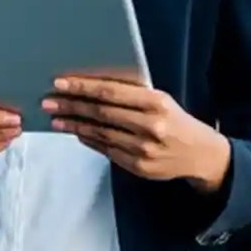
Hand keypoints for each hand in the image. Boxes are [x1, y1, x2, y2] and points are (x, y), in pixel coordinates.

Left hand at [41, 74, 230, 192]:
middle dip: (71, 106)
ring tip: (56, 119)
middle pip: (101, 113)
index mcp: (155, 102)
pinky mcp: (139, 166)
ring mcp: (144, 148)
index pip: (110, 92)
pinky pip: (107, 150)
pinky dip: (89, 141)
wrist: (202, 155)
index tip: (60, 83)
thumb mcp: (161, 100)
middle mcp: (150, 125)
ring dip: (74, 126)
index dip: (82, 87)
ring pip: (100, 134)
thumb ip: (131, 95)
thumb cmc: (176, 121)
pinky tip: (76, 133)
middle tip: (48, 102)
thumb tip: (91, 89)